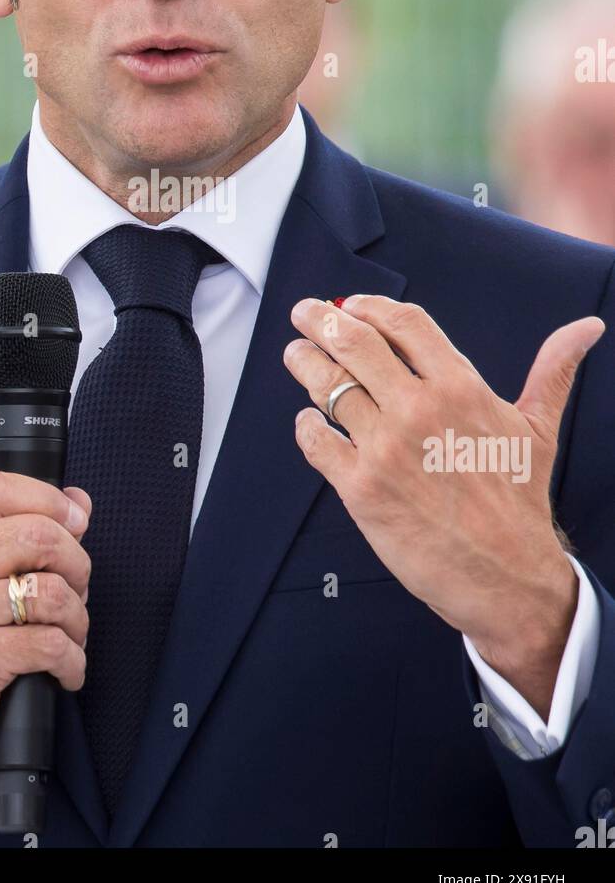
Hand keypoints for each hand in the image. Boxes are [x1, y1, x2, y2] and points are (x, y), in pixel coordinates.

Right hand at [0, 469, 91, 828]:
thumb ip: (20, 539)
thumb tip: (78, 502)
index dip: (49, 500)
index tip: (76, 525)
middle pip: (36, 535)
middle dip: (78, 566)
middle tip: (78, 594)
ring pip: (50, 593)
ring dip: (78, 620)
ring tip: (71, 639)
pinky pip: (49, 644)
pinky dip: (72, 661)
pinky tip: (66, 672)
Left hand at [283, 294, 603, 715]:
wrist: (508, 578)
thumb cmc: (520, 503)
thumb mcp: (537, 428)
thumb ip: (553, 369)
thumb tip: (587, 327)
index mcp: (460, 387)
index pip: (403, 323)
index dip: (368, 306)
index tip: (350, 304)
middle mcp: (419, 410)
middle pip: (353, 342)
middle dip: (320, 320)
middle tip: (304, 314)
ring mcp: (385, 448)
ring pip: (327, 386)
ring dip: (304, 363)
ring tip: (296, 354)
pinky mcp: (360, 488)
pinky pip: (315, 441)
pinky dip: (305, 426)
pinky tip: (309, 421)